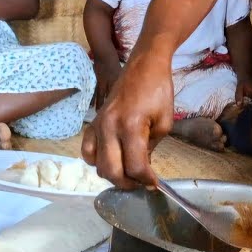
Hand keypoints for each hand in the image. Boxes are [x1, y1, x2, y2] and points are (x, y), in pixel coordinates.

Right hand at [81, 52, 175, 188]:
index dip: (147, 180)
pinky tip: (111, 158)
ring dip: (113, 174)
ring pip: (97, 165)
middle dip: (128, 183)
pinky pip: (87, 150)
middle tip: (141, 182)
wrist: (144, 66)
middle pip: (112, 171)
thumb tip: (142, 168)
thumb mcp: (164, 122)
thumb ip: (151, 148)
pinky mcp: (93, 122)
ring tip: (128, 171)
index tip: (154, 184)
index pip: (135, 167)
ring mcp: (98, 125)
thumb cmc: (158, 91)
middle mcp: (110, 128)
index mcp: (131, 127)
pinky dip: (96, 160)